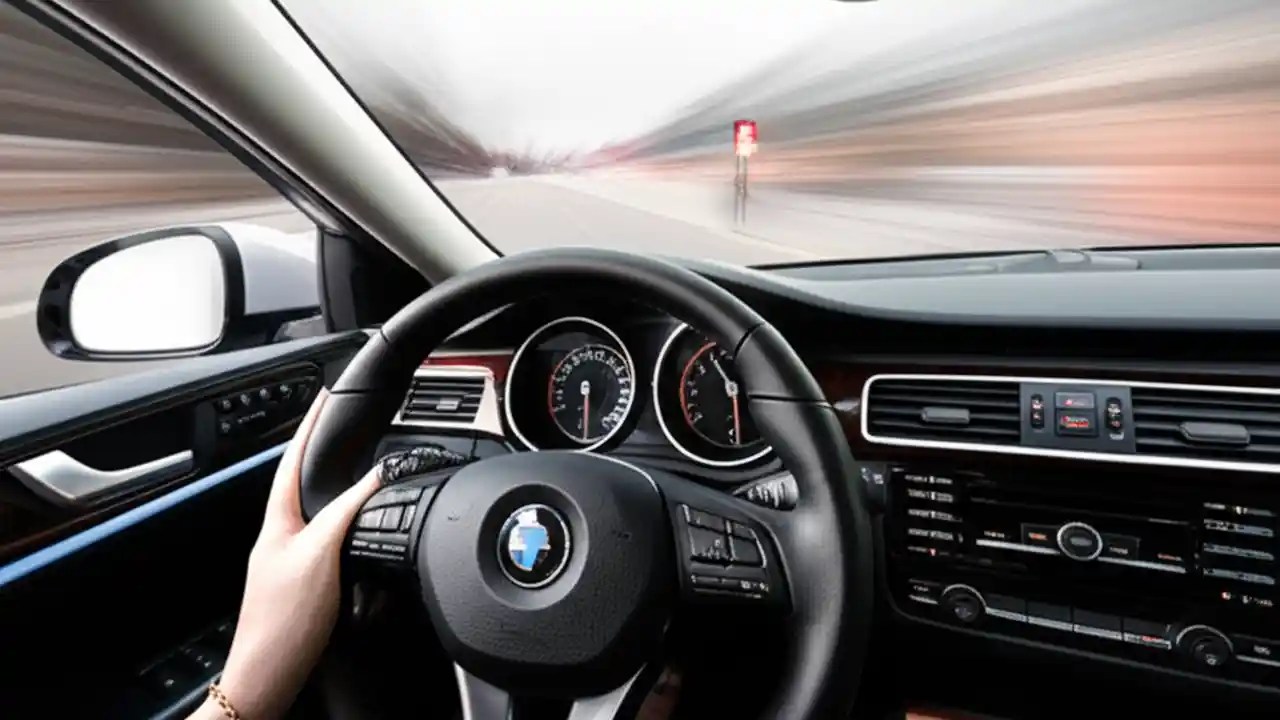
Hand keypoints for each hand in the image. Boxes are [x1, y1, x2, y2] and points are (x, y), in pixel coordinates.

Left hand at [190, 389, 381, 718]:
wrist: (267, 675)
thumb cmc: (284, 621)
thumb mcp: (321, 555)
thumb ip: (346, 512)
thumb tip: (374, 477)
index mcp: (278, 521)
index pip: (293, 459)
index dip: (309, 426)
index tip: (324, 399)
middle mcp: (280, 537)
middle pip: (301, 483)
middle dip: (319, 452)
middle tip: (338, 426)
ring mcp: (289, 562)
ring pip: (313, 511)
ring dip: (331, 485)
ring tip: (348, 464)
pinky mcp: (302, 585)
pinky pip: (324, 539)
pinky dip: (341, 522)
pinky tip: (356, 531)